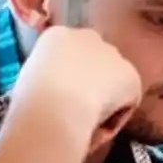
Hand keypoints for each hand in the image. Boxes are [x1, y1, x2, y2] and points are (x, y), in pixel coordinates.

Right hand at [16, 27, 141, 149]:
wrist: (54, 103)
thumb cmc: (30, 98)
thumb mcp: (30, 80)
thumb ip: (49, 78)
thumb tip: (57, 94)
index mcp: (57, 35)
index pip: (70, 54)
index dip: (69, 78)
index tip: (62, 97)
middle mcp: (88, 36)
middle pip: (96, 63)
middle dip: (92, 85)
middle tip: (79, 111)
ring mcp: (113, 55)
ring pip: (113, 83)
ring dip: (104, 101)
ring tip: (85, 123)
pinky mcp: (132, 76)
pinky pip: (125, 103)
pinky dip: (114, 119)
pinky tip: (97, 126)